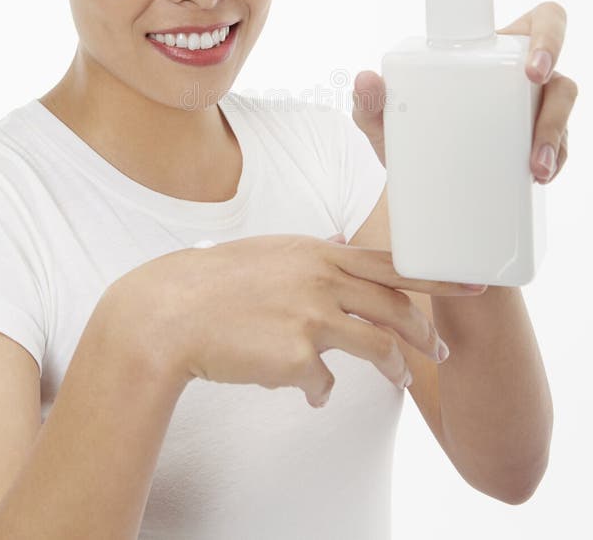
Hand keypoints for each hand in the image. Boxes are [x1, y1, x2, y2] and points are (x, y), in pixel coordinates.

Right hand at [105, 233, 485, 407]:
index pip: (391, 262)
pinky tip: (309, 392)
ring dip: (393, 367)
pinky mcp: (295, 356)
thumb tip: (339, 246)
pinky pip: (322, 382)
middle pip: (395, 306)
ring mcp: (310, 316)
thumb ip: (311, 254)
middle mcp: (321, 279)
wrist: (170, 310)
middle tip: (441, 350)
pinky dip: (320, 390)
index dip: (435, 274)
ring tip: (399, 379)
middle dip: (425, 332)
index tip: (469, 281)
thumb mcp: (270, 252)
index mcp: (318, 253)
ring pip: (376, 347)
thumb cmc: (216, 281)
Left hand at [353, 0, 577, 186]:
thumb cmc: (412, 150)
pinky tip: (537, 170)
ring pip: (562, 84)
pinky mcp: (544, 135)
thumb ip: (371, 105)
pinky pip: (563, 132)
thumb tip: (367, 76)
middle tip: (529, 72)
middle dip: (548, 40)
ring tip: (531, 159)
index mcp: (468, 43)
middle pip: (547, 24)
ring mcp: (528, 97)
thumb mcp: (384, 131)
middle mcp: (505, 60)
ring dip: (553, 118)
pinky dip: (555, 149)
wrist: (434, 201)